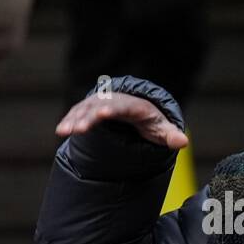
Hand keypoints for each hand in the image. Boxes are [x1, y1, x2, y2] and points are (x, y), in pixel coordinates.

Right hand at [55, 92, 188, 149]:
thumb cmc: (149, 120)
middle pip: (100, 107)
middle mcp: (114, 101)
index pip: (122, 107)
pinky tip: (61, 130)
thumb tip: (182, 142)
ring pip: (85, 109)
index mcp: (133, 105)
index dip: (112, 110)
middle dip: (88, 117)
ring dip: (74, 119)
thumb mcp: (161, 128)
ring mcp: (100, 104)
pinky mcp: (89, 109)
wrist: (135, 107)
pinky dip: (69, 120)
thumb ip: (169, 135)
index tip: (101, 115)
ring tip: (64, 131)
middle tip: (78, 130)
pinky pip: (78, 112)